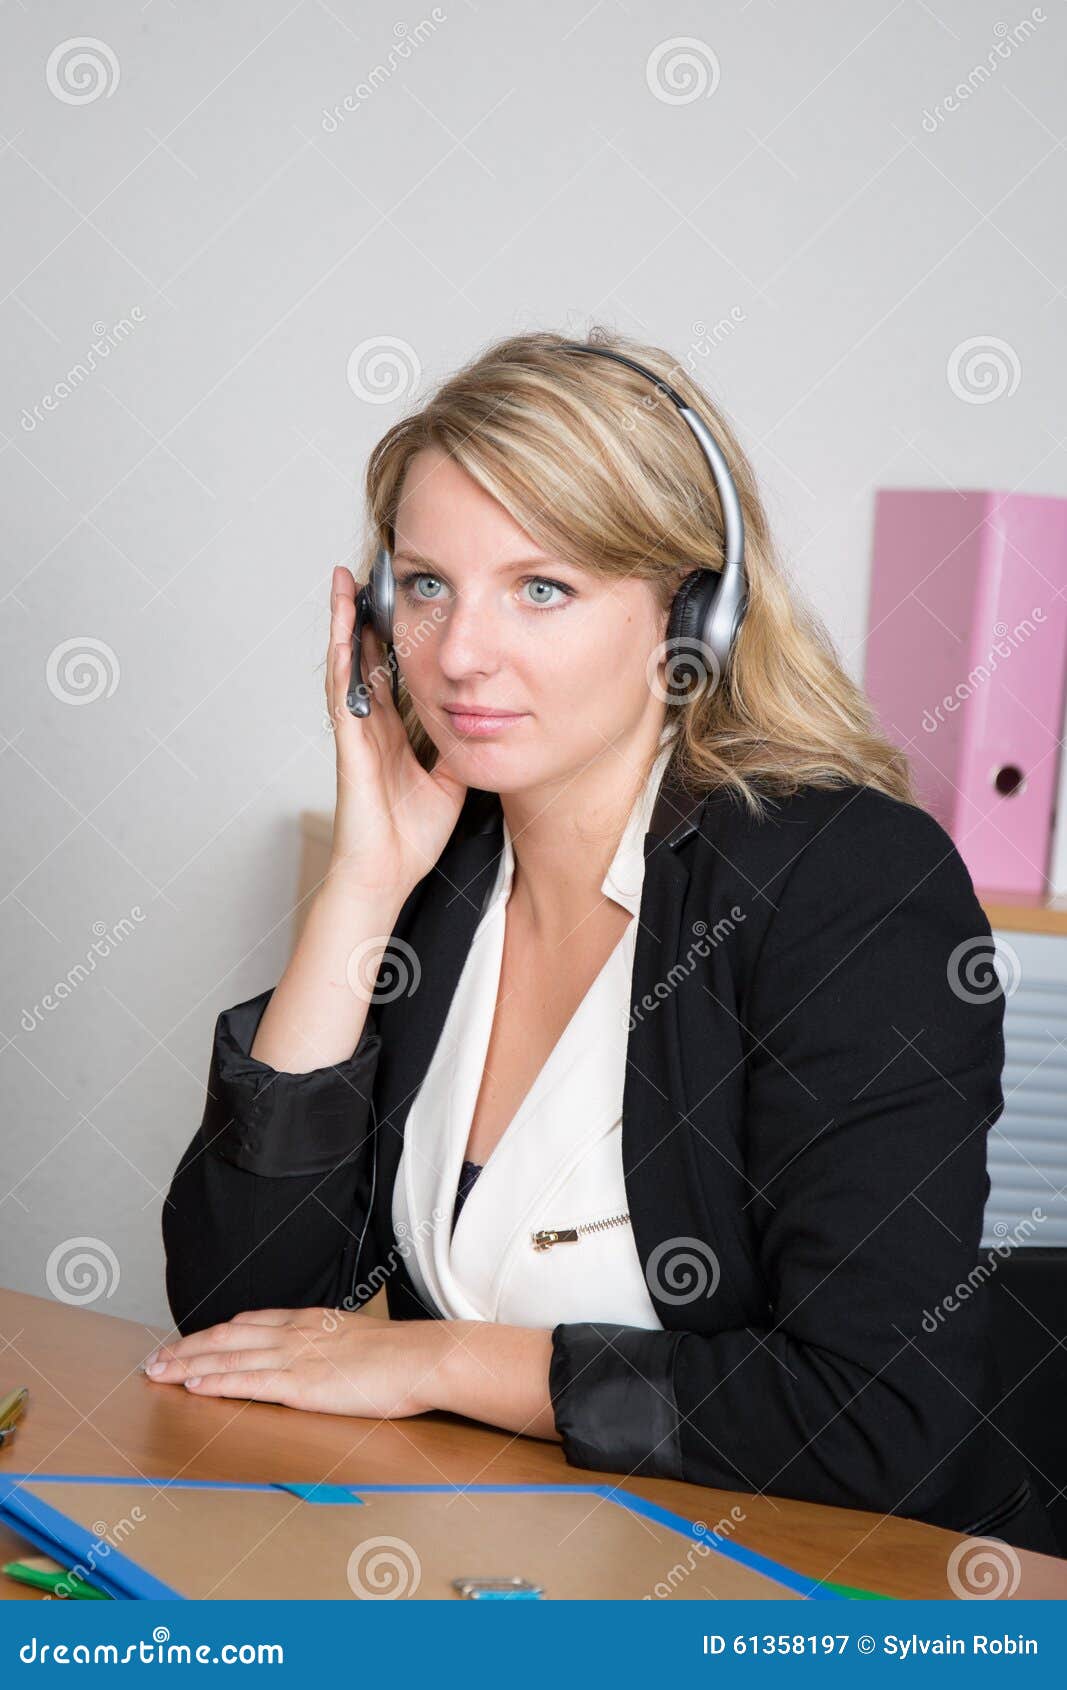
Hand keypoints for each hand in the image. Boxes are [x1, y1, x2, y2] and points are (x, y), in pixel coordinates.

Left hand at [142, 1305, 448, 1418]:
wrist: (423, 1357)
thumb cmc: (402, 1355)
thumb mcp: (358, 1340)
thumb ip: (331, 1345)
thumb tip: (321, 1357)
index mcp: (310, 1322)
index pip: (249, 1323)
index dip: (214, 1333)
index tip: (190, 1341)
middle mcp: (295, 1333)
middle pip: (227, 1336)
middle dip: (187, 1347)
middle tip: (154, 1358)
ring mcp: (296, 1357)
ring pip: (228, 1357)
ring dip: (188, 1364)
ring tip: (158, 1372)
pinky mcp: (300, 1385)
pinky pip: (247, 1383)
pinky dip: (216, 1382)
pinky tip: (194, 1385)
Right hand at [327, 564, 467, 900]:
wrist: (386, 876)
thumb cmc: (410, 839)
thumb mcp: (451, 782)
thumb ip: (460, 749)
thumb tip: (485, 721)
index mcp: (392, 734)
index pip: (390, 672)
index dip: (392, 637)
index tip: (400, 601)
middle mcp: (370, 726)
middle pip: (363, 658)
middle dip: (363, 616)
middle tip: (366, 574)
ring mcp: (356, 734)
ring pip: (346, 666)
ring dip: (343, 624)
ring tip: (343, 585)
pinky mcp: (349, 748)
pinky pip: (343, 697)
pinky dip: (342, 663)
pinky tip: (343, 633)